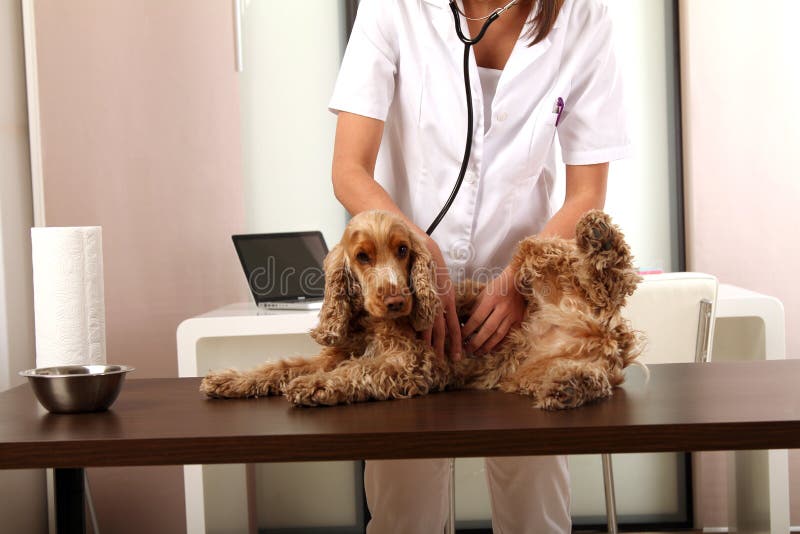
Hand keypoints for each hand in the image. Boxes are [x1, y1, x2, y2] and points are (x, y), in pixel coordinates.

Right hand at [421, 237, 461, 361]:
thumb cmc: (435, 269)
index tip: (460, 354)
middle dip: (447, 347)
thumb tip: (443, 312)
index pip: (456, 326)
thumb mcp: (444, 286)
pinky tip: (419, 342)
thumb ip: (444, 300)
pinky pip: (420, 319)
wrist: (428, 254)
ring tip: (434, 357)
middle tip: (449, 362)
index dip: (457, 341)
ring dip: (433, 344)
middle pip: (446, 331)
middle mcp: (442, 305)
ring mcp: (431, 303)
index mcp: (450, 301)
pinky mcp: (420, 300)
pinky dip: (420, 332)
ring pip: (433, 328)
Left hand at [461, 267, 525, 355]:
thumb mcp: (483, 293)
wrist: (518, 281)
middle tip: (467, 350)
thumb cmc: (497, 287)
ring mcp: (512, 315)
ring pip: (499, 335)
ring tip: (478, 353)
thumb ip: (475, 308)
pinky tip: (492, 349)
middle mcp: (502, 308)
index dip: (467, 331)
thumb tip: (464, 323)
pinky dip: (500, 344)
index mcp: (491, 299)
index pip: (476, 319)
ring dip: (487, 346)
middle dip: (476, 342)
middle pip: (487, 330)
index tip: (460, 338)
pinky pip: (509, 336)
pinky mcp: (520, 320)